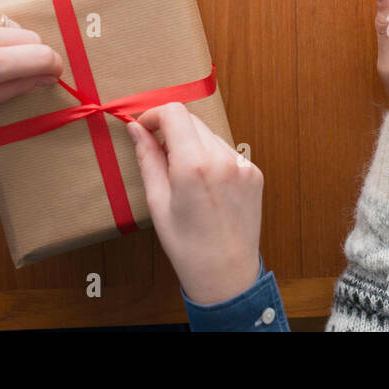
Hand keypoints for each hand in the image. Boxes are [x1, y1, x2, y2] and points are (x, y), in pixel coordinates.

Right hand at [127, 103, 262, 305]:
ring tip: (183, 177)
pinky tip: (205, 186)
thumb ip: (148, 159)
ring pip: (209, 135)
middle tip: (158, 155)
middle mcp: (223, 159)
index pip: (174, 113)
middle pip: (192, 120)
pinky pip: (226, 152)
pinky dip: (210, 158)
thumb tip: (135, 128)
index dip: (154, 114)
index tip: (144, 127)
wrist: (227, 275)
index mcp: (194, 166)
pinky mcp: (253, 173)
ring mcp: (243, 165)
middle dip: (171, 129)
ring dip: (191, 144)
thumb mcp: (157, 202)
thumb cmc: (187, 246)